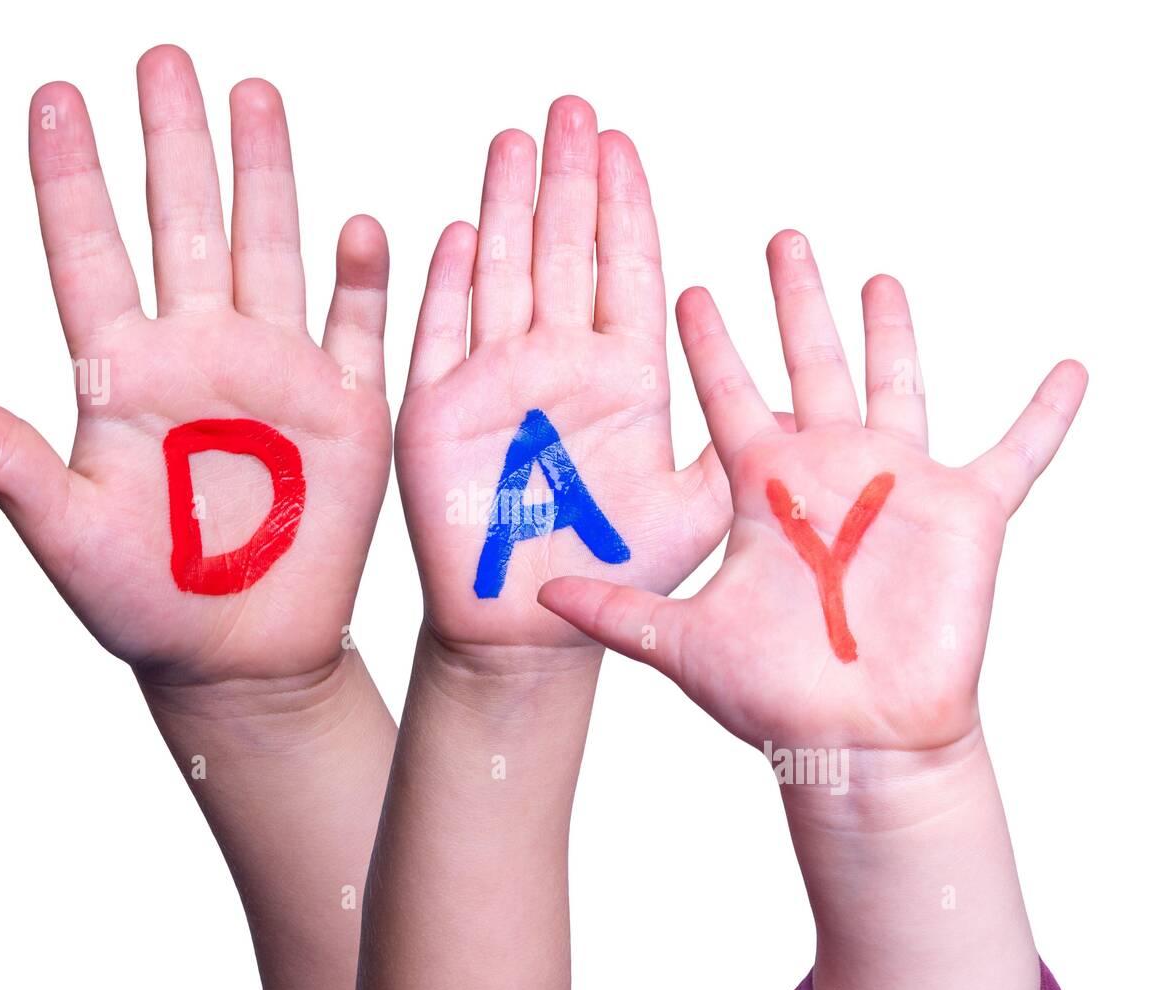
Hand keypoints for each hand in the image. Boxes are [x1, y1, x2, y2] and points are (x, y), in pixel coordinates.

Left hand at [0, 45, 390, 684]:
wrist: (243, 654)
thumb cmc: (148, 601)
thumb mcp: (66, 535)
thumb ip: (4, 464)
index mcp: (123, 375)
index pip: (89, 253)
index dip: (71, 178)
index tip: (56, 96)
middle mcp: (197, 356)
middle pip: (182, 226)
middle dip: (173, 142)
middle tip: (164, 59)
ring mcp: (274, 376)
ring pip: (267, 251)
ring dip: (263, 178)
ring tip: (254, 97)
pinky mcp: (343, 411)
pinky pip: (356, 329)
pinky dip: (362, 280)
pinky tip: (360, 226)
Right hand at [395, 97, 731, 651]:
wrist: (531, 625)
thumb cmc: (612, 566)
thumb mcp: (698, 511)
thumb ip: (738, 453)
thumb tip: (800, 403)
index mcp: (624, 376)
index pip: (625, 269)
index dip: (625, 205)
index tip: (624, 143)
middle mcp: (561, 365)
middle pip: (564, 252)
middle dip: (568, 181)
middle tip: (573, 111)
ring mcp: (498, 382)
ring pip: (502, 273)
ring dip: (506, 208)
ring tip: (515, 142)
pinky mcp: (441, 412)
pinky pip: (442, 334)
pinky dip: (446, 285)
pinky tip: (456, 229)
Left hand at [541, 230, 1086, 750]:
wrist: (852, 738)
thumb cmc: (770, 694)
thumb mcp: (680, 641)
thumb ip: (614, 611)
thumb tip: (540, 595)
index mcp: (762, 489)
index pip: (728, 397)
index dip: (709, 344)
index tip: (688, 289)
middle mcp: (826, 471)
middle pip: (808, 364)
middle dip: (794, 302)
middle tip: (780, 238)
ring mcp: (896, 484)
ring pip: (896, 384)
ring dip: (891, 332)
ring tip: (878, 275)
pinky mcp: (965, 512)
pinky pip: (1017, 452)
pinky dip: (1045, 416)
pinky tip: (1070, 369)